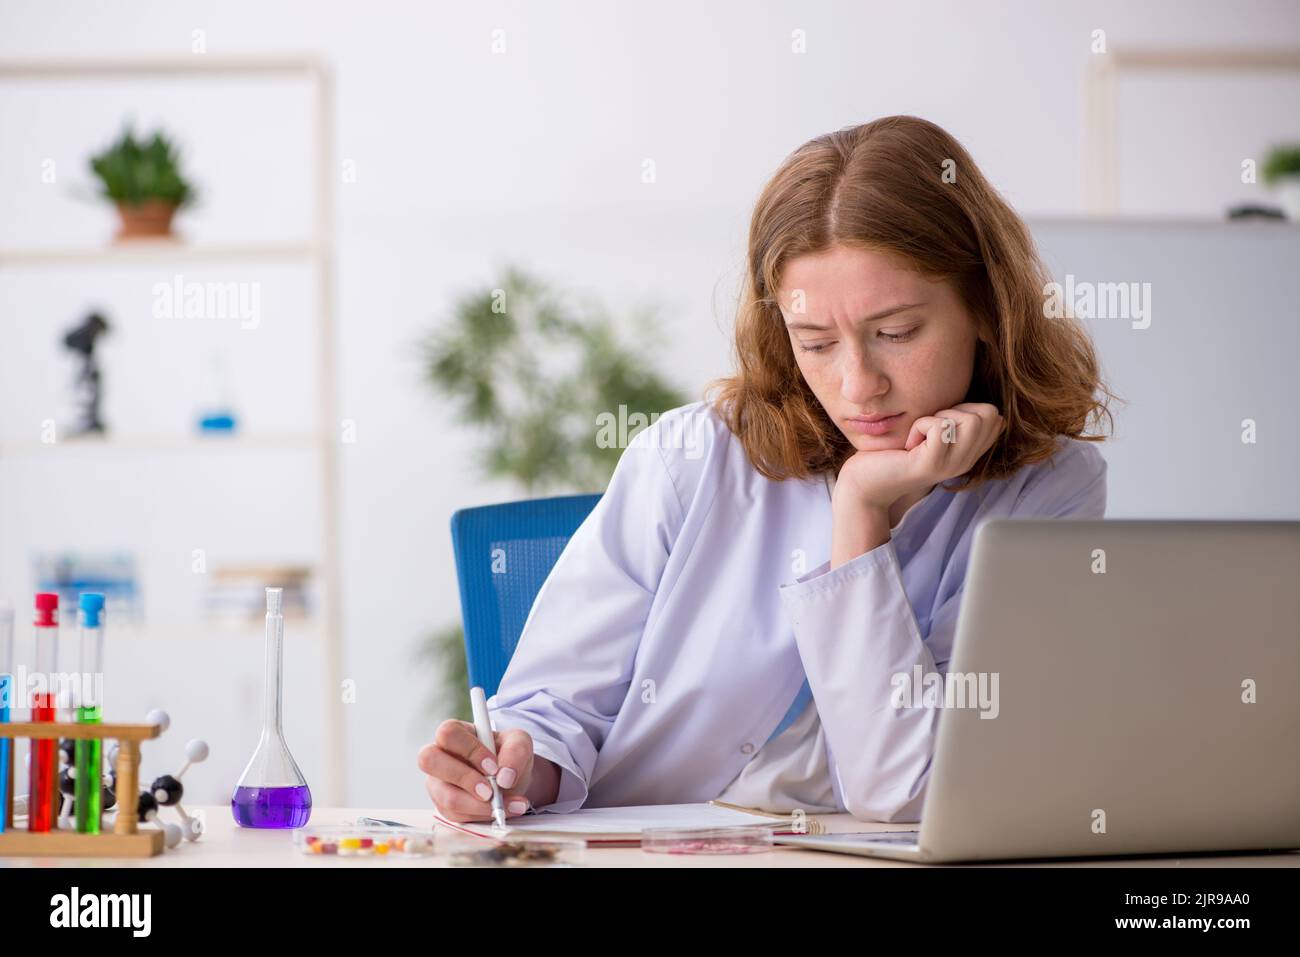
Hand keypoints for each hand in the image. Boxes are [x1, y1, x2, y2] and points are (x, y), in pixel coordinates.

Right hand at [417, 719, 540, 822]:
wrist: (511, 780)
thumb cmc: (508, 755)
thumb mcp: (519, 743)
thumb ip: (515, 751)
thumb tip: (504, 777)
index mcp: (455, 734)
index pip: (448, 733)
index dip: (469, 750)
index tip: (494, 767)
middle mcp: (439, 756)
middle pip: (429, 760)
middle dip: (464, 778)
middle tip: (491, 790)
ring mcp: (438, 784)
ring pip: (446, 797)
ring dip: (480, 805)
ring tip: (505, 804)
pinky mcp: (445, 808)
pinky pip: (458, 816)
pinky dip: (484, 816)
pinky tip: (502, 811)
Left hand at [834, 402, 1003, 512]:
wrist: (865, 483)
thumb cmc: (894, 452)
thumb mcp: (932, 434)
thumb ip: (956, 423)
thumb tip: (993, 412)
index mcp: (968, 453)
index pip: (995, 418)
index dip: (967, 408)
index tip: (939, 422)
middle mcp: (965, 462)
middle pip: (988, 414)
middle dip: (955, 409)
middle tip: (928, 427)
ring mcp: (950, 465)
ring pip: (971, 420)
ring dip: (939, 416)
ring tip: (919, 434)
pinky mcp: (931, 465)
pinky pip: (939, 427)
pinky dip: (921, 424)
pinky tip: (909, 442)